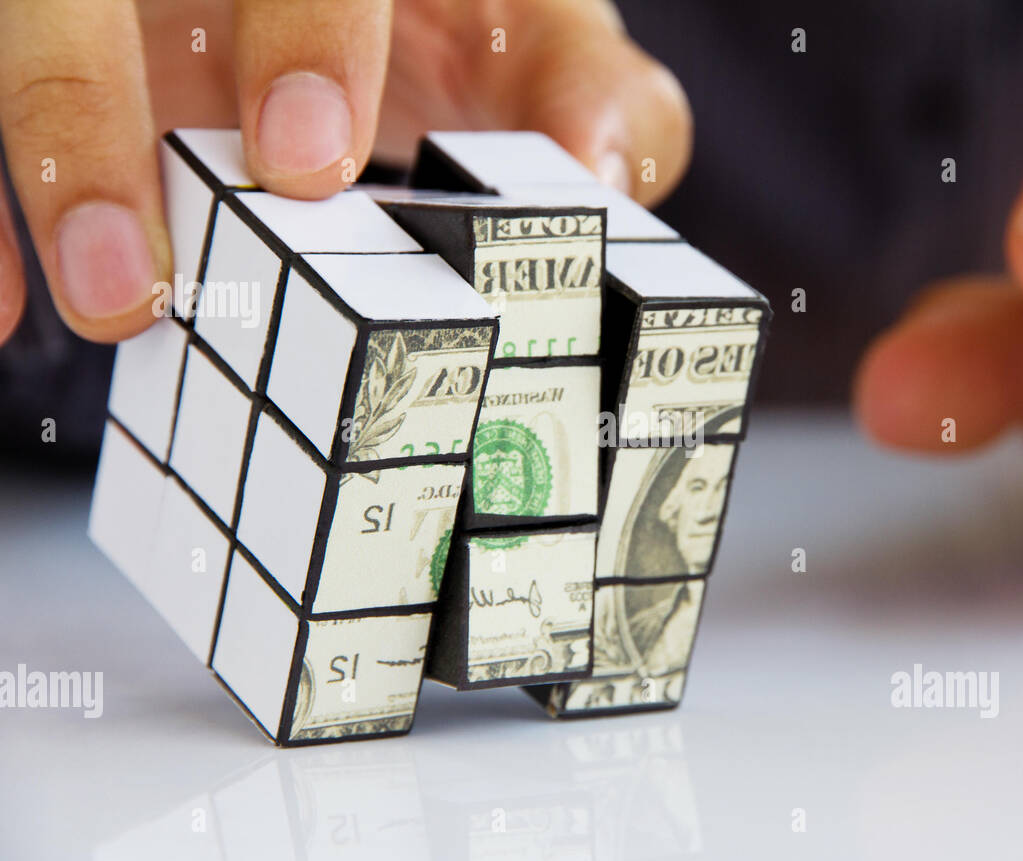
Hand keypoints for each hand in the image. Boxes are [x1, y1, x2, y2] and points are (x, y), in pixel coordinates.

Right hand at [0, 0, 690, 344]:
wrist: (404, 26)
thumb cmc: (478, 34)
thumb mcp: (545, 52)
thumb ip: (596, 98)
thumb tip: (601, 176)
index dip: (301, 39)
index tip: (306, 161)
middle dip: (116, 97)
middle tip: (165, 257)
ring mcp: (134, 1)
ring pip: (38, 24)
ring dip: (54, 154)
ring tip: (112, 306)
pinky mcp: (87, 62)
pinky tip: (1, 306)